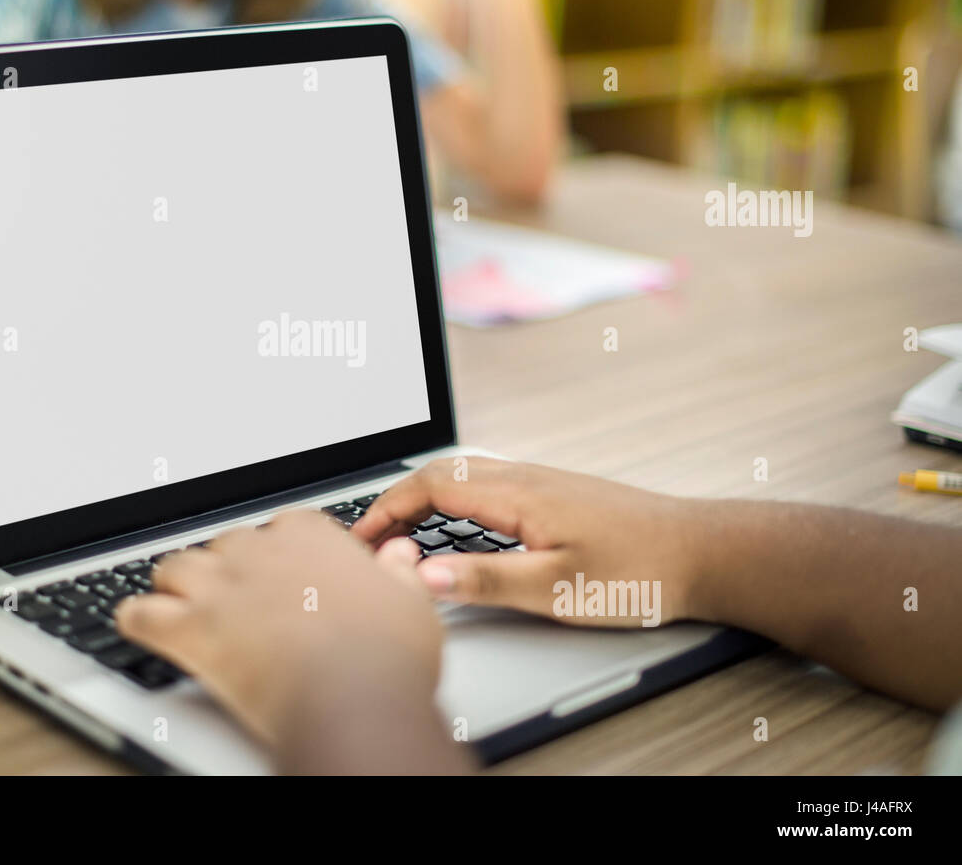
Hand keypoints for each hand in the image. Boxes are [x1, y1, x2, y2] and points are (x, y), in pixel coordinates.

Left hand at [115, 511, 444, 746]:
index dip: (282, 551)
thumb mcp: (411, 603)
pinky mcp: (190, 629)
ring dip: (177, 583)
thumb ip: (398, 573)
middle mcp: (259, 552)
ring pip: (176, 567)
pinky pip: (141, 614)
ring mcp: (219, 587)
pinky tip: (138, 623)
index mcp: (310, 536)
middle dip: (228, 567)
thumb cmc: (385, 656)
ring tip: (182, 601)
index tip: (287, 572)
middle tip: (239, 597)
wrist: (352, 701)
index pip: (284, 525)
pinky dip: (136, 619)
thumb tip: (401, 556)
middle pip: (226, 543)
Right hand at [353, 457, 697, 626]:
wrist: (703, 551)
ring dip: (425, 500)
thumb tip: (423, 576)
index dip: (386, 509)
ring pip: (466, 476)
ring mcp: (543, 482)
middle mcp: (527, 477)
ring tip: (404, 535)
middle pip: (442, 473)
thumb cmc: (639, 570)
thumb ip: (486, 581)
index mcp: (518, 494)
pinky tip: (460, 529)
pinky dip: (454, 502)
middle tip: (371, 539)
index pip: (431, 486)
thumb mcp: (555, 589)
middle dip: (397, 501)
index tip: (359, 538)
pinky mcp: (558, 494)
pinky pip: (489, 485)